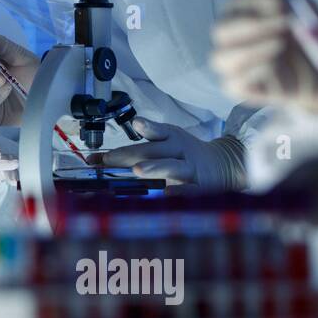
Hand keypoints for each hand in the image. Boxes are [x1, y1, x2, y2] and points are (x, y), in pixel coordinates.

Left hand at [98, 116, 244, 190]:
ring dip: (154, 168)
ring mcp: (189, 170)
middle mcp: (180, 152)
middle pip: (155, 151)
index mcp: (171, 138)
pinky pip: (189, 191)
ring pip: (171, 168)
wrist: (223, 165)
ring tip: (138, 170)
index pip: (156, 132)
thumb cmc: (184, 154)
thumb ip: (130, 151)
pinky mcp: (199, 188)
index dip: (146, 127)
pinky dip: (179, 192)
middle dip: (131, 155)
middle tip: (111, 158)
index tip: (136, 123)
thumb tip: (94, 160)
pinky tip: (167, 193)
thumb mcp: (164, 143)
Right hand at [210, 0, 317, 113]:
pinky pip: (233, 82)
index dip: (255, 0)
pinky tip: (275, 67)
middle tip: (283, 25)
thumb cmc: (309, 41)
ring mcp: (230, 64)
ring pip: (220, 58)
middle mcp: (229, 38)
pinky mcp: (236, 87)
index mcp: (240, 15)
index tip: (282, 2)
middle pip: (220, 30)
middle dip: (252, 26)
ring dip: (252, 50)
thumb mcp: (310, 14)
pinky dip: (254, 73)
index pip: (234, 3)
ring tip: (280, 45)